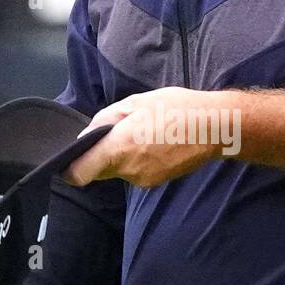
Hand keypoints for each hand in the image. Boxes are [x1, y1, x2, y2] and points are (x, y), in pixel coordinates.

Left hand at [62, 87, 234, 188]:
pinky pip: (137, 172)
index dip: (71, 168)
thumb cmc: (175, 109)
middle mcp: (128, 170)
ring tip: (144, 134)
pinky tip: (156, 143)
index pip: (79, 173)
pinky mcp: (156, 182)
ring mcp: (143, 179)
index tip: (74, 157)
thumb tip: (89, 134)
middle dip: (101, 156)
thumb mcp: (136, 102)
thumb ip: (105, 120)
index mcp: (118, 148)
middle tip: (117, 133)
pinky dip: (140, 160)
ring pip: (120, 170)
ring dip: (123, 156)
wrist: (214, 128)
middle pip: (99, 171)